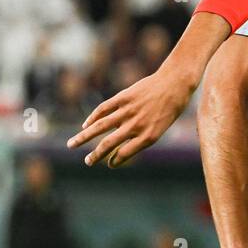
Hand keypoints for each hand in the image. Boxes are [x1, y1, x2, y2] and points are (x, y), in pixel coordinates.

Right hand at [67, 66, 195, 167]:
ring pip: (100, 127)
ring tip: (71, 145)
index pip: (124, 154)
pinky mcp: (124, 97)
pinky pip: (103, 109)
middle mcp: (136, 126)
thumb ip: (141, 135)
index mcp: (148, 136)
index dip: (115, 161)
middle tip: (87, 163)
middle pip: (109, 144)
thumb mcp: (161, 127)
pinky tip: (85, 125)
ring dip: (84, 137)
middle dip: (96, 155)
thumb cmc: (171, 107)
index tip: (109, 163)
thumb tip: (119, 141)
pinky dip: (92, 117)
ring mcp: (128, 111)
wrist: (175, 83)